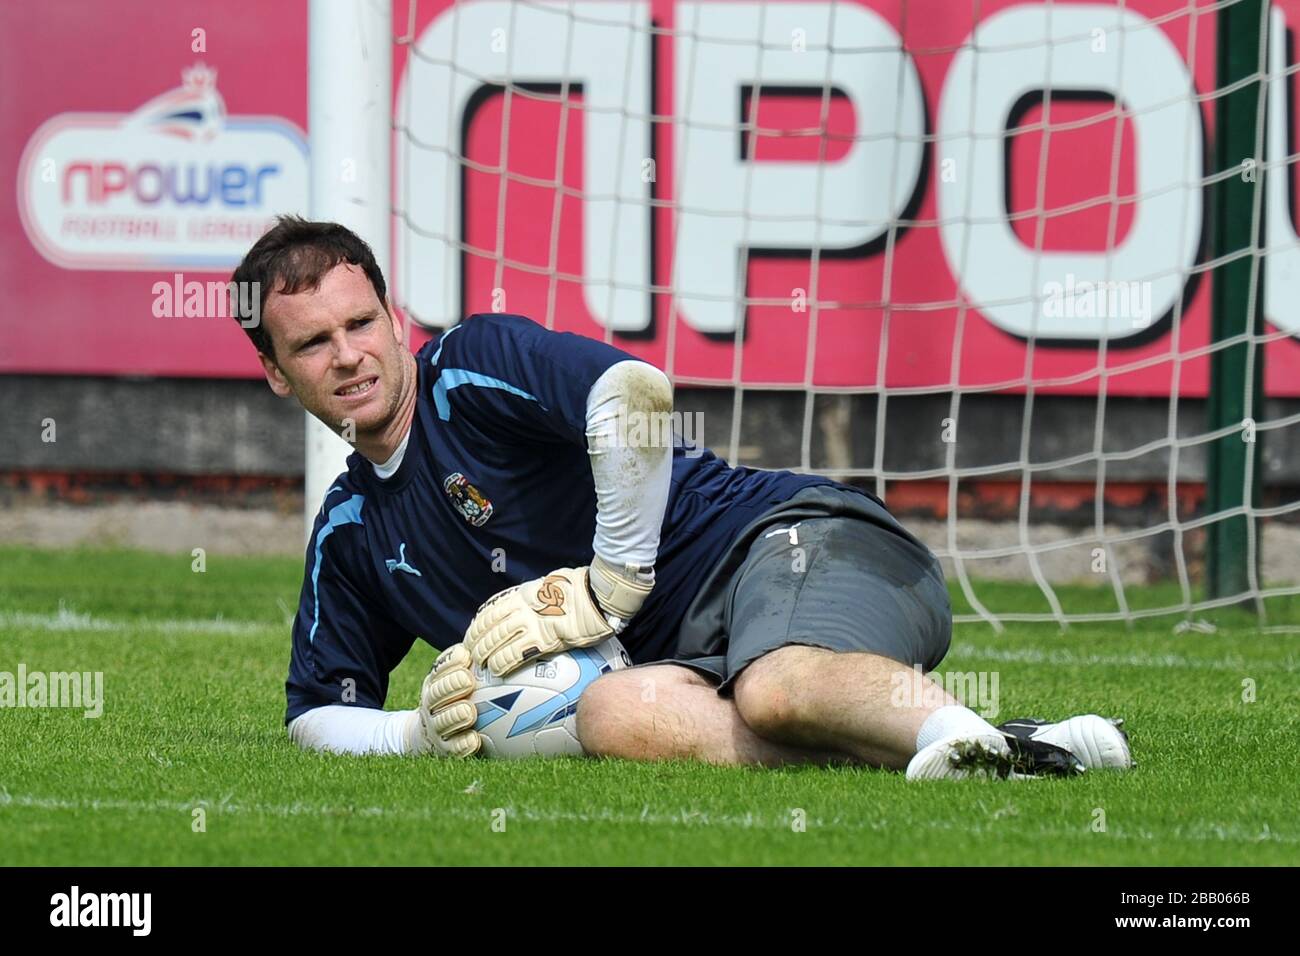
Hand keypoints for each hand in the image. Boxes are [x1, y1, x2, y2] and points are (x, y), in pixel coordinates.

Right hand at [415, 644, 481, 756]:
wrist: (431, 735)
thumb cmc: (457, 698)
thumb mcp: (459, 678)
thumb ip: (475, 663)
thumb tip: (504, 634)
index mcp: (436, 683)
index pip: (439, 669)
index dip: (450, 662)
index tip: (465, 656)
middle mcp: (432, 704)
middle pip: (437, 693)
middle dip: (451, 685)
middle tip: (467, 680)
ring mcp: (436, 727)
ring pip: (441, 721)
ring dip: (455, 715)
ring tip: (469, 711)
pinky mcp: (443, 750)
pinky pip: (452, 748)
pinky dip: (462, 745)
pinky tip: (474, 740)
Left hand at [465, 557, 652, 676]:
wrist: (597, 595)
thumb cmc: (581, 591)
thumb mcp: (551, 587)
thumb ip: (537, 598)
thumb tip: (532, 606)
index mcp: (523, 594)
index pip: (491, 611)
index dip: (479, 625)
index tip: (472, 635)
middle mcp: (522, 608)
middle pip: (489, 626)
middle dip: (476, 641)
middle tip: (471, 655)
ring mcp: (531, 623)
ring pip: (496, 639)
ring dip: (484, 653)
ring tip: (479, 664)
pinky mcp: (542, 639)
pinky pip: (515, 653)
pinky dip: (502, 662)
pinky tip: (496, 670)